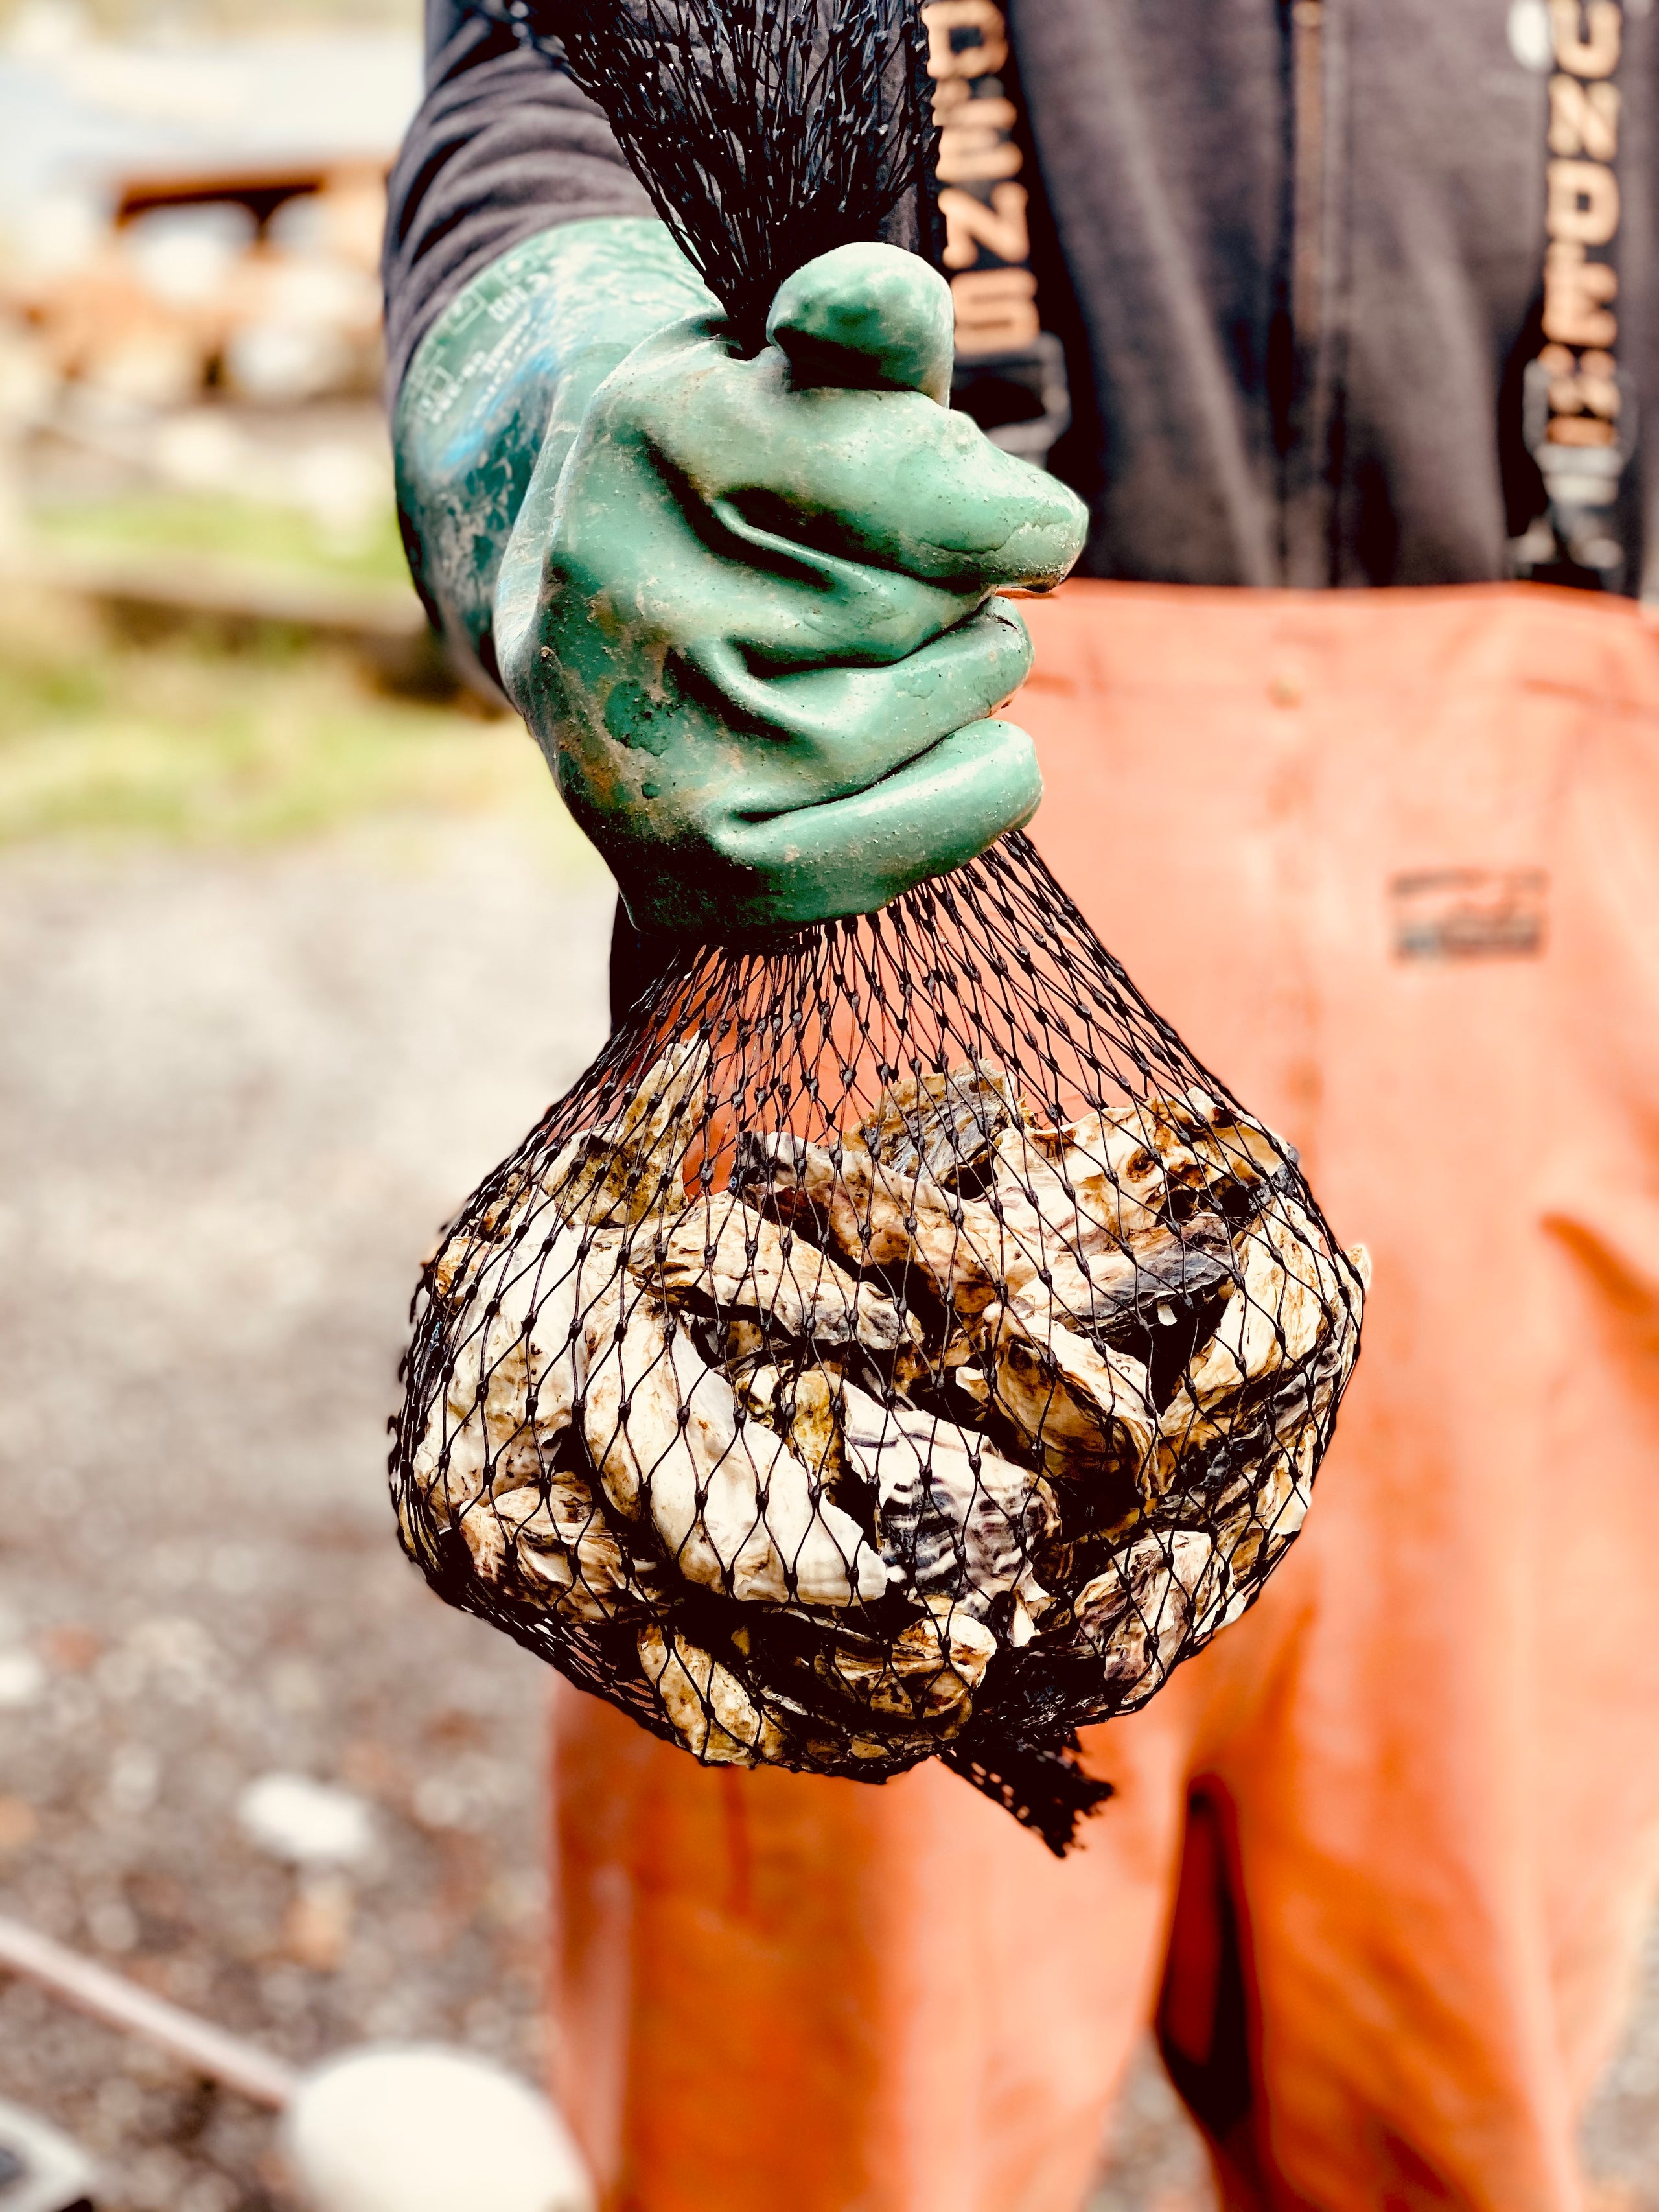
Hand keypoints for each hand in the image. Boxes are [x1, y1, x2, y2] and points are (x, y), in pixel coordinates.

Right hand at [498, 242, 1087, 936]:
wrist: (598, 656)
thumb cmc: (739, 499)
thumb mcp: (793, 378)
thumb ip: (867, 326)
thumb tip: (866, 295)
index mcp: (656, 432)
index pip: (942, 499)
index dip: (1016, 517)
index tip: (1024, 530)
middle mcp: (633, 595)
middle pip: (949, 598)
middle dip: (963, 590)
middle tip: (886, 597)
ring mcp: (656, 749)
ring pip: (963, 698)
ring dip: (967, 678)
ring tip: (875, 668)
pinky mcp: (703, 875)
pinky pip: (960, 809)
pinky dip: (982, 779)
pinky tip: (913, 756)